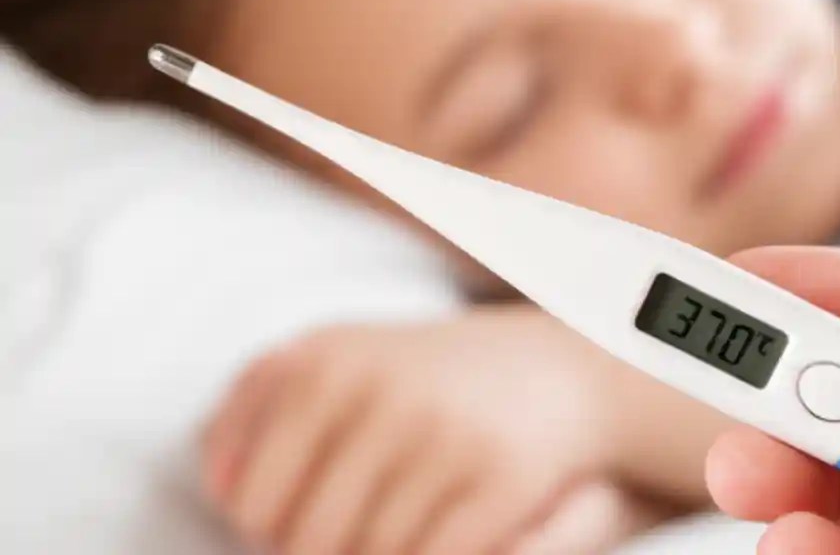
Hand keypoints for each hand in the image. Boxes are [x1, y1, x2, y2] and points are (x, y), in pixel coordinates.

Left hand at [203, 311, 619, 554]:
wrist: (561, 369)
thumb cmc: (425, 380)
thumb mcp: (337, 362)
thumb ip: (258, 410)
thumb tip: (220, 490)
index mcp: (320, 363)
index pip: (249, 501)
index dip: (268, 531)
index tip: (299, 517)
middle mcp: (376, 391)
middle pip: (304, 540)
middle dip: (323, 553)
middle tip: (354, 529)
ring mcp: (440, 434)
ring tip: (396, 525)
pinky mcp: (499, 477)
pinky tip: (438, 534)